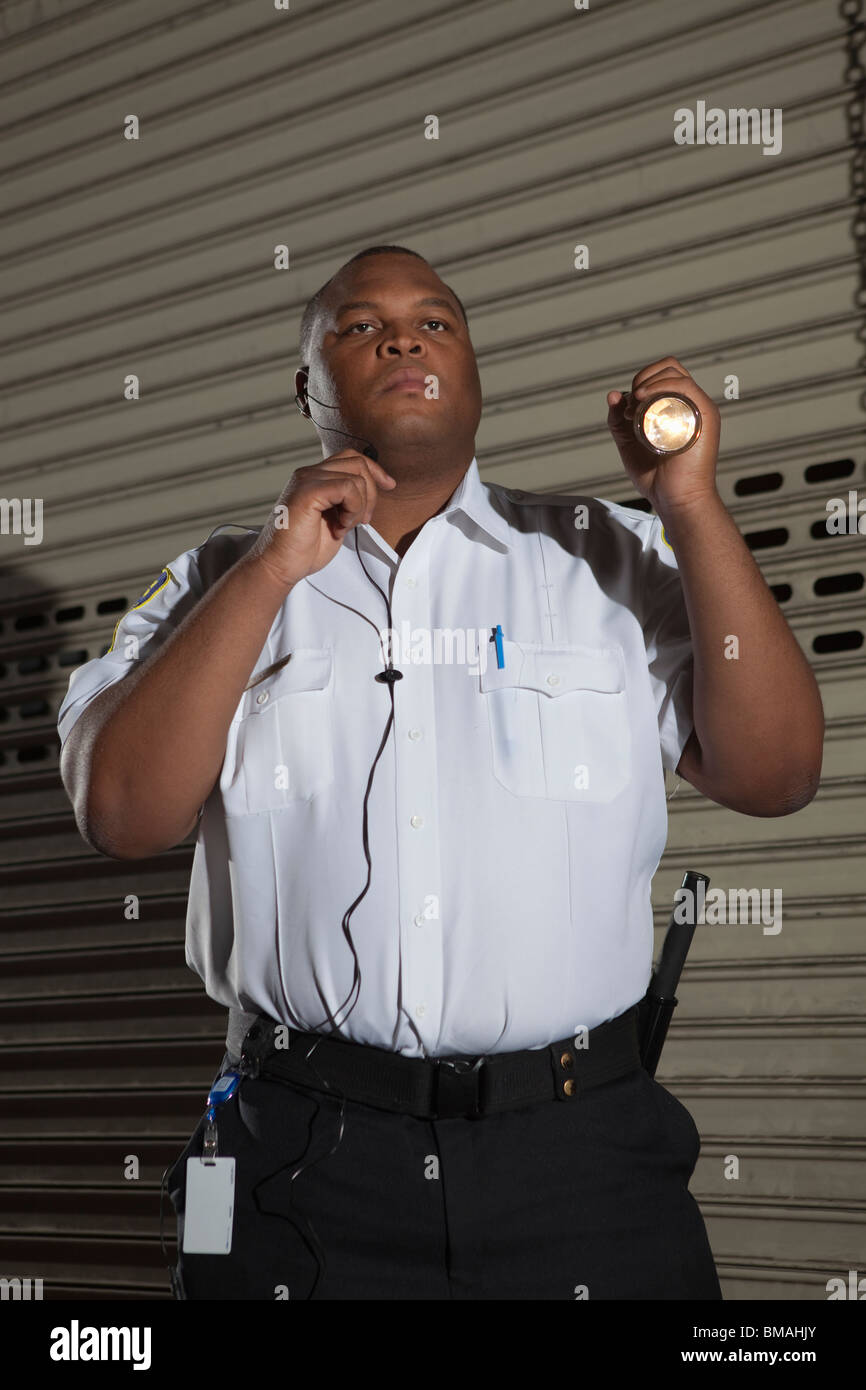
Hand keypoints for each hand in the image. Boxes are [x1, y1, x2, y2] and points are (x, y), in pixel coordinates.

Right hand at [247, 448, 396, 588]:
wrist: (279, 565)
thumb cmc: (303, 549)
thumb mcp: (335, 519)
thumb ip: (348, 502)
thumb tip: (373, 491)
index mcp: (315, 478)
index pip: (352, 457)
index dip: (375, 470)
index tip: (389, 486)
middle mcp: (309, 473)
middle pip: (357, 462)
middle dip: (372, 492)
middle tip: (364, 520)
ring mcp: (307, 480)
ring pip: (356, 476)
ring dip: (359, 506)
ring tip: (343, 526)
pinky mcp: (308, 491)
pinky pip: (347, 488)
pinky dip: (352, 509)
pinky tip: (339, 527)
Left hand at [606, 357, 719, 514]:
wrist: (676, 499)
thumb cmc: (656, 478)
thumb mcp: (629, 443)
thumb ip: (619, 421)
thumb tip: (614, 394)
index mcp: (677, 408)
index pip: (662, 375)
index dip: (641, 381)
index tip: (626, 408)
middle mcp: (690, 404)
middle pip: (670, 367)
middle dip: (643, 378)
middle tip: (631, 405)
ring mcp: (699, 408)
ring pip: (675, 373)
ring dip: (649, 382)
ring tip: (635, 406)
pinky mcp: (705, 414)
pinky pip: (685, 386)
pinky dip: (661, 386)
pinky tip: (643, 400)